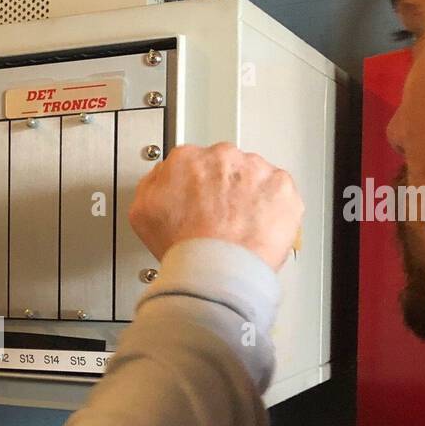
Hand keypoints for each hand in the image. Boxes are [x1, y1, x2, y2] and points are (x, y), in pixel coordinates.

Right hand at [128, 143, 303, 270]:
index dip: (194, 187)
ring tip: (240, 226)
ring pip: (253, 176)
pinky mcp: (282, 185)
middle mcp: (221, 156)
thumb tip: (163, 179)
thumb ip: (153, 185)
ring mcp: (254, 169)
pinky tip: (259, 226)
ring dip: (249, 195)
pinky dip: (273, 207)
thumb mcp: (142, 213)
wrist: (219, 269)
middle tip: (218, 218)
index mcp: (185, 159)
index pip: (191, 163)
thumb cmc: (185, 247)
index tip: (197, 202)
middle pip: (224, 166)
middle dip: (223, 188)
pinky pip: (279, 191)